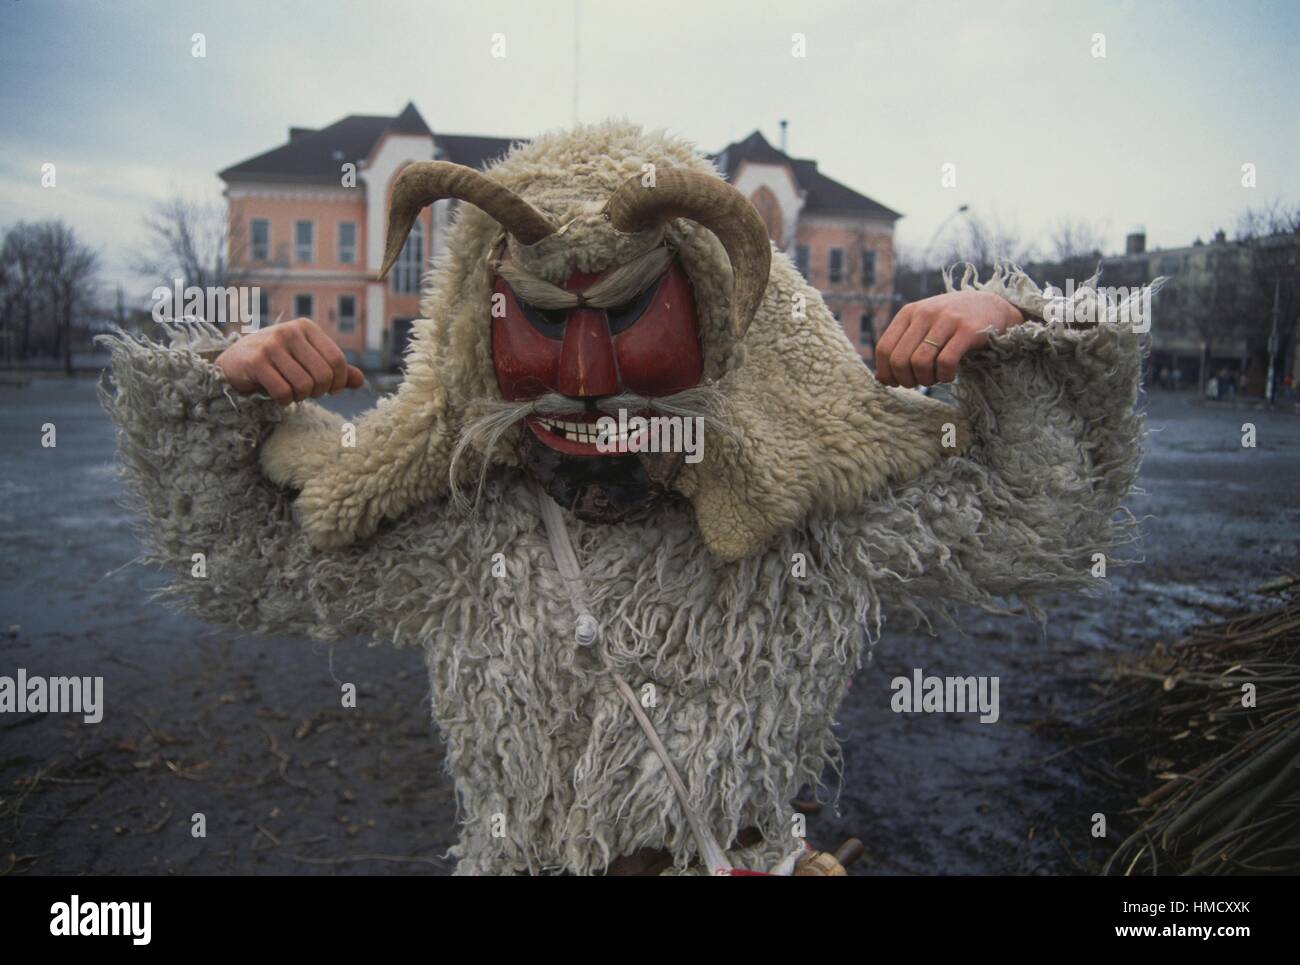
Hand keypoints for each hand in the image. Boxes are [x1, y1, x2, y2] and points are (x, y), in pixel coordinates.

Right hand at [214, 317, 364, 405]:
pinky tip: (279, 396)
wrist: (234, 362)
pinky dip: (284, 401)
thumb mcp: (306, 359)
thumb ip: (334, 369)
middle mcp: (289, 331)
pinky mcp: (256, 362)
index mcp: (305, 327)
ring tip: (292, 393)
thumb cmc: (277, 361)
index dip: (338, 382)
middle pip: (323, 375)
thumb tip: (360, 381)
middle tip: (308, 393)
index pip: (337, 360)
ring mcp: (271, 345)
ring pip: (304, 385)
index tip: (331, 390)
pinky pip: (284, 392)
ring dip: (300, 397)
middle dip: (319, 391)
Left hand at [874, 291, 1025, 387]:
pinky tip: (949, 375)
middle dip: (906, 380)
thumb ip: (902, 347)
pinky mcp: (968, 330)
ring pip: (920, 362)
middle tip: (919, 382)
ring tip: (935, 378)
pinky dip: (944, 376)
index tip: (897, 382)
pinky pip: (945, 362)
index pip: (884, 348)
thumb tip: (880, 379)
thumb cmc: (952, 324)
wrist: (992, 306)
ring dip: (926, 380)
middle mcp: (925, 313)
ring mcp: (947, 320)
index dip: (886, 372)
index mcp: (909, 312)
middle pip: (900, 359)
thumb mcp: (923, 327)